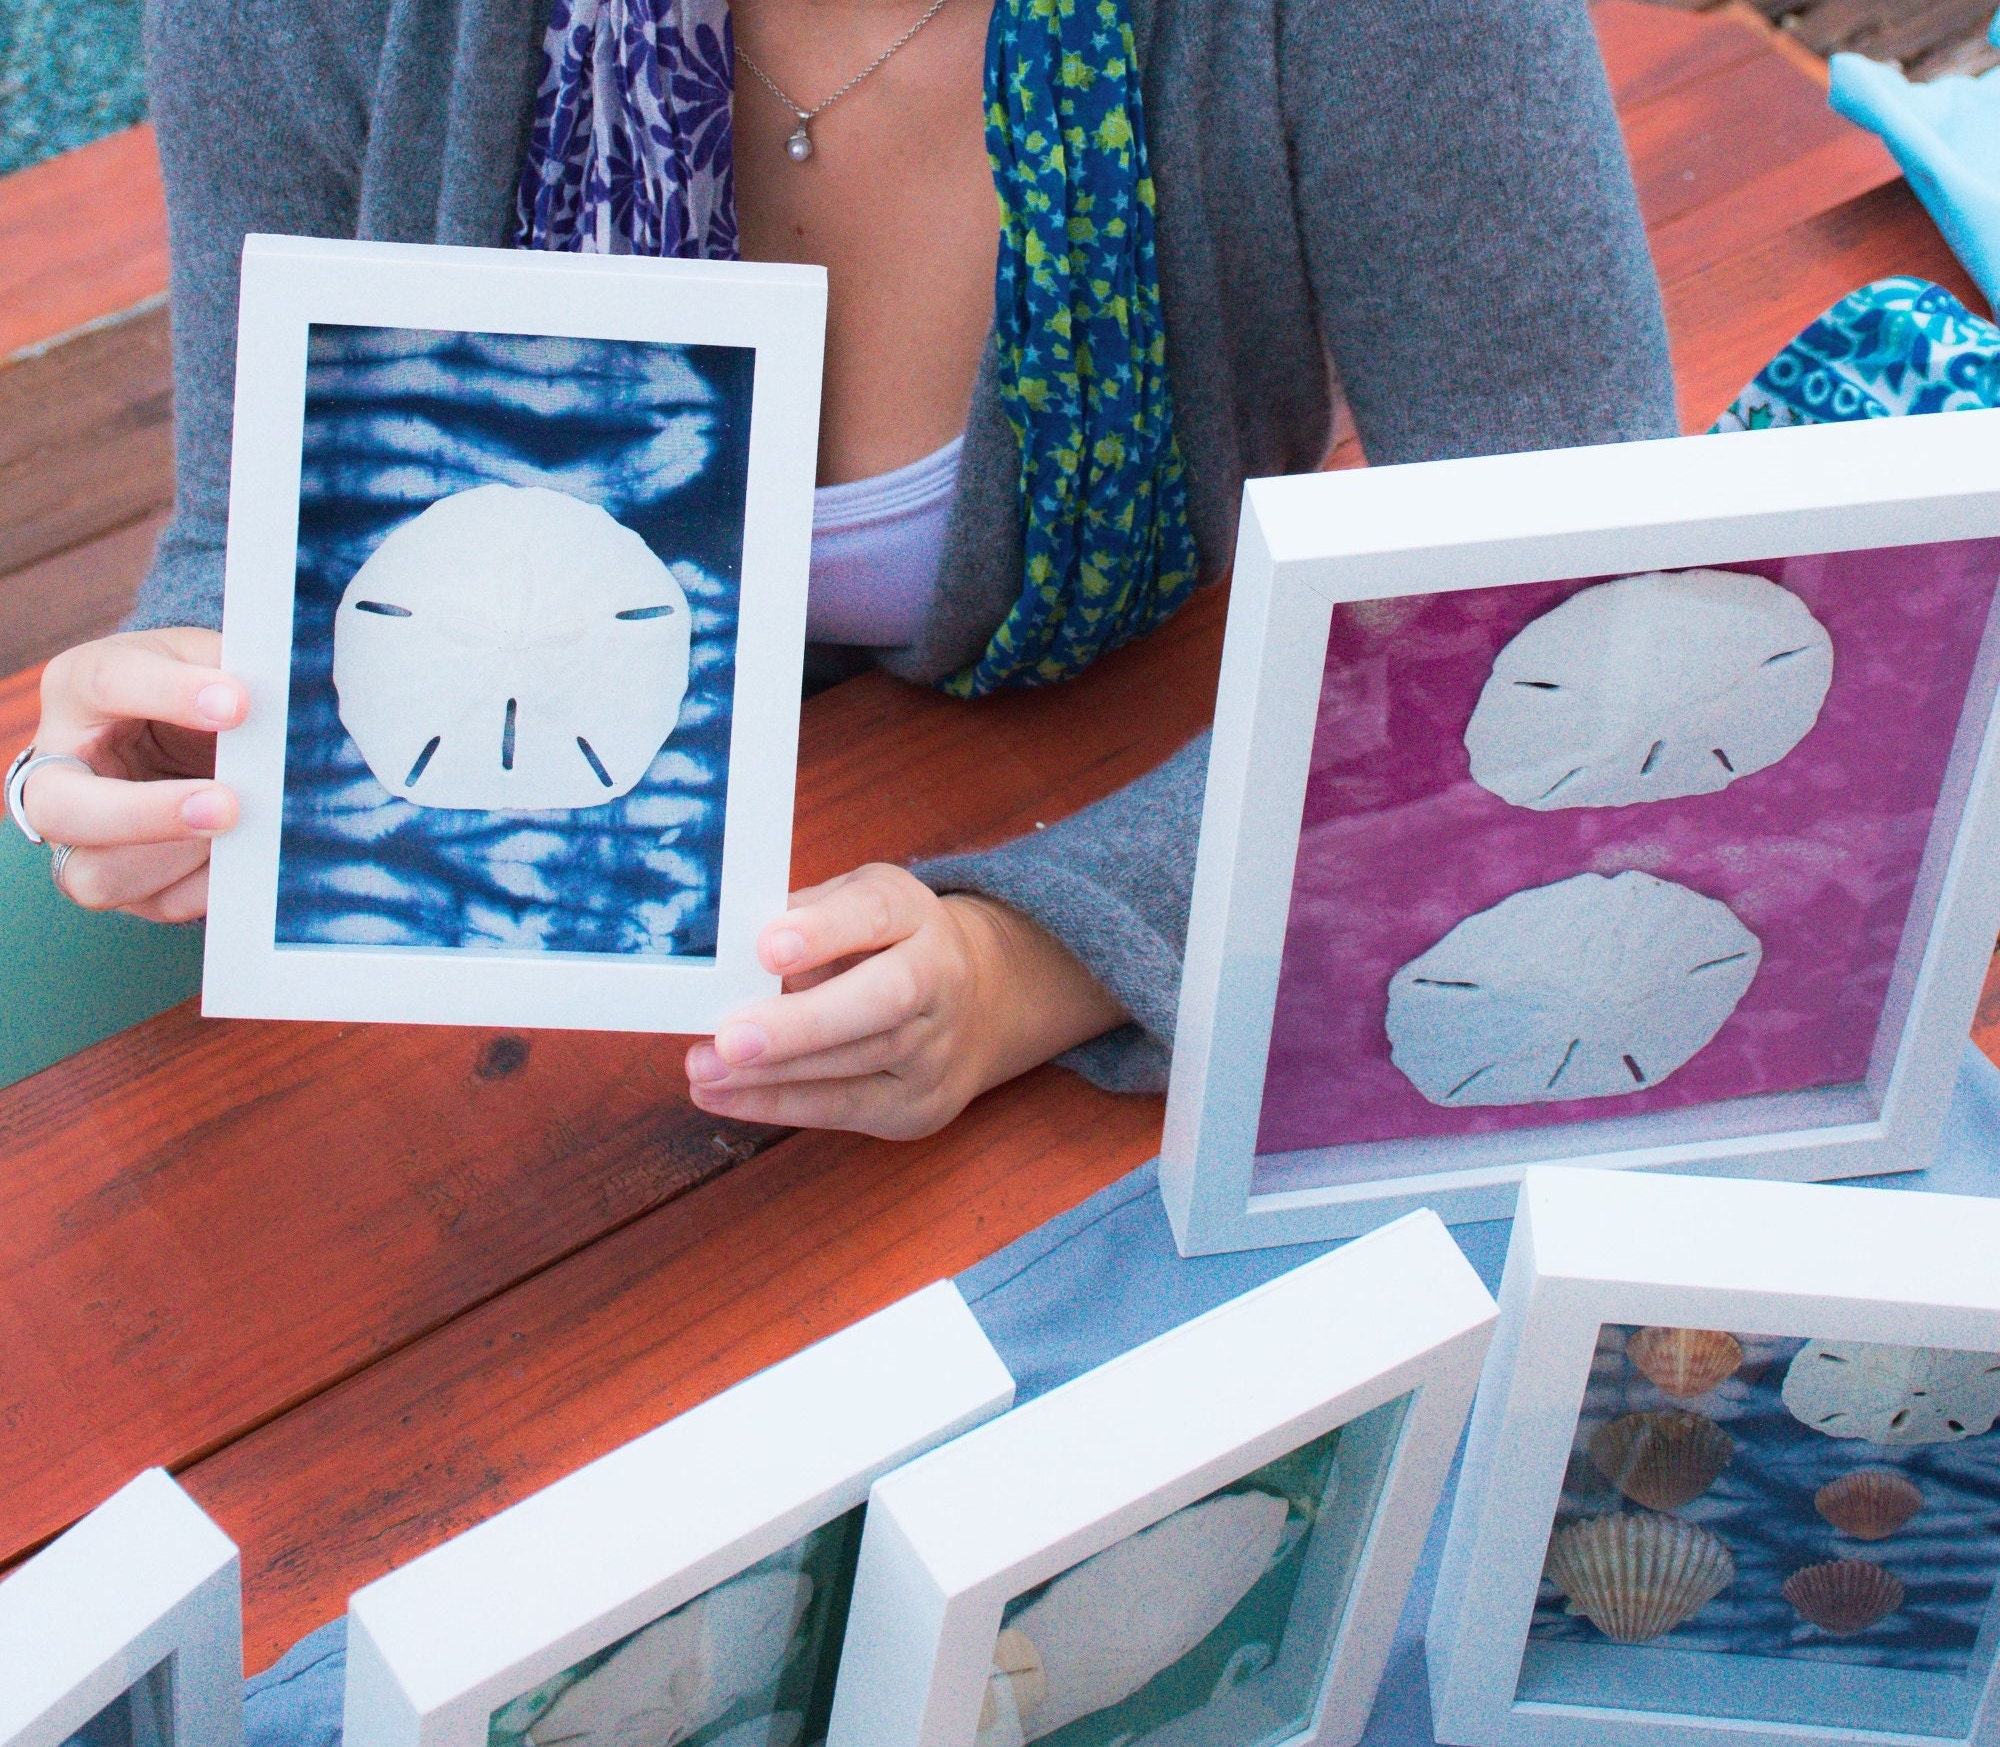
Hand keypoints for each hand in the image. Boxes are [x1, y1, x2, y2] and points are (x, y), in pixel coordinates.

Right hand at [17, 630, 247, 920]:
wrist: (191, 730)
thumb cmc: (196, 687)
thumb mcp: (207, 657)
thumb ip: (232, 666)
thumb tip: (289, 694)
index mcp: (80, 687)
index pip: (106, 684)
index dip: (171, 694)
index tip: (239, 705)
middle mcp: (60, 767)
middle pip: (60, 808)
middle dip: (147, 814)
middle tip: (227, 806)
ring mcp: (80, 835)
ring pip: (94, 877)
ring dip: (177, 863)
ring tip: (241, 836)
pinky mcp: (120, 879)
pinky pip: (155, 903)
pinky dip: (206, 888)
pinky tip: (245, 862)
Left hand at [684, 863, 1126, 1138]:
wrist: (972, 1004)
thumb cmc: (881, 946)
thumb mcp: (848, 905)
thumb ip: (795, 917)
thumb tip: (711, 943)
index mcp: (913, 913)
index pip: (875, 914)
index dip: (824, 931)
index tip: (767, 947)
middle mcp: (940, 975)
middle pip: (883, 1000)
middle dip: (802, 1023)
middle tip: (729, 1038)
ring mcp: (937, 1045)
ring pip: (859, 1061)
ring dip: (773, 1073)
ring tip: (703, 1068)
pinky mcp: (920, 1103)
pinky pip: (845, 1108)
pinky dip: (777, 1104)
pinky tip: (722, 1095)